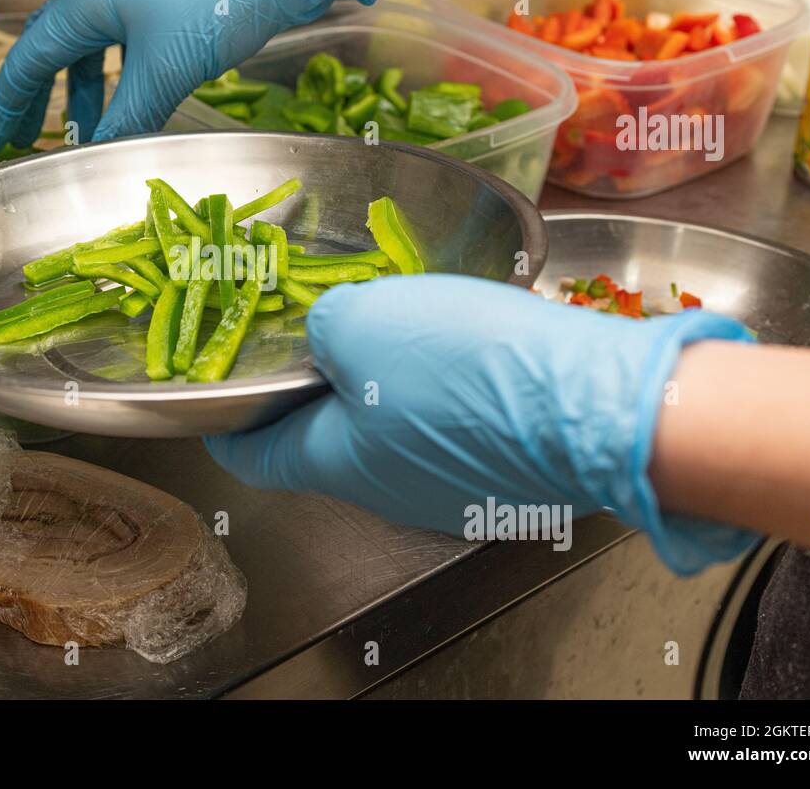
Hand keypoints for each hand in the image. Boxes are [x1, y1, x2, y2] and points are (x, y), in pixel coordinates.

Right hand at [0, 0, 376, 156]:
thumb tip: (97, 159)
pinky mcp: (169, 0)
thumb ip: (126, 119)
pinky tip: (128, 107)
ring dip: (81, 92)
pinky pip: (125, 46)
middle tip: (21, 141)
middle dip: (36, 99)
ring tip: (79, 133)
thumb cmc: (216, 3)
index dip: (7, 106)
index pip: (30, 57)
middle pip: (53, 49)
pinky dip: (117, 80)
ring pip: (93, 48)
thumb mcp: (165, 71)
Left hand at [205, 275, 758, 574]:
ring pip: (391, 430)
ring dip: (381, 383)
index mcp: (336, 464)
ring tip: (393, 324)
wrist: (596, 409)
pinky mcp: (503, 471)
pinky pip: (448, 426)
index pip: (255, 456)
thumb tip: (327, 333)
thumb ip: (325, 325)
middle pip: (326, 440)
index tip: (213, 402)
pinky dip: (437, 389)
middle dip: (312, 388)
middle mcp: (388, 490)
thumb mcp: (366, 321)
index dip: (225, 425)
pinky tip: (459, 346)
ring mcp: (449, 486)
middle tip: (312, 332)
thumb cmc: (463, 369)